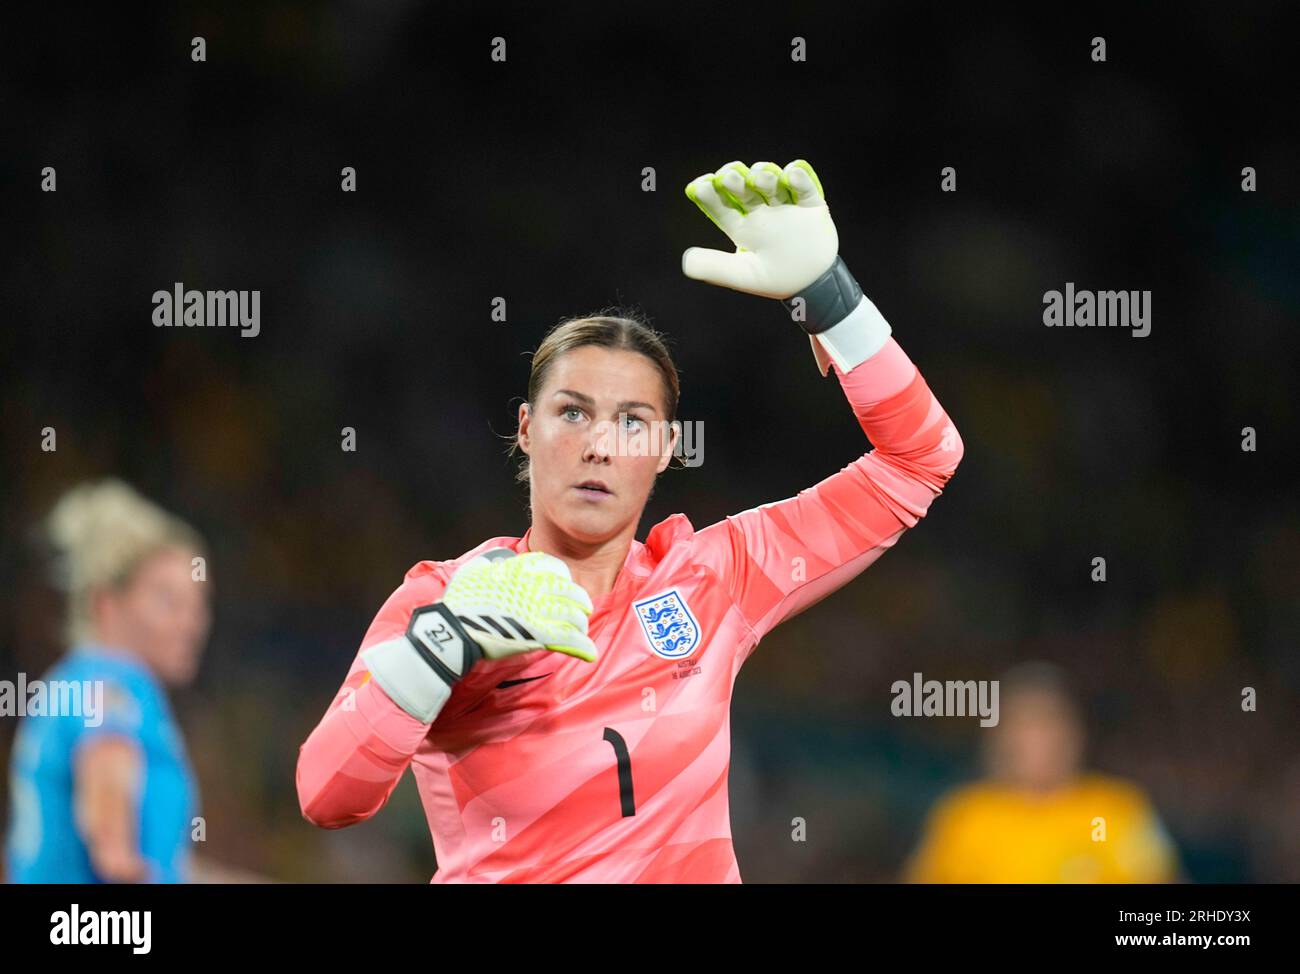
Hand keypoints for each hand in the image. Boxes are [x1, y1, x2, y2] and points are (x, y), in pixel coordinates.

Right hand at [440, 549, 597, 662]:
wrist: (453, 628)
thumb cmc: (460, 599)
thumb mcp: (475, 570)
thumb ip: (493, 563)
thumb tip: (501, 562)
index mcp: (521, 569)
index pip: (555, 567)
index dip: (564, 578)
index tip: (565, 585)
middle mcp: (534, 587)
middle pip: (569, 591)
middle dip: (580, 601)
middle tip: (584, 608)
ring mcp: (538, 610)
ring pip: (572, 615)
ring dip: (580, 624)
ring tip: (582, 630)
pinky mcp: (537, 634)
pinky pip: (568, 639)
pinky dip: (582, 646)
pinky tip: (590, 653)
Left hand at [682, 159, 838, 299]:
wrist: (812, 285)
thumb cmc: (773, 279)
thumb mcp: (743, 276)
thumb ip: (715, 268)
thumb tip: (686, 261)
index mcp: (741, 226)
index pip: (721, 206)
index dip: (709, 195)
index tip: (700, 186)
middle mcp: (760, 211)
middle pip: (743, 189)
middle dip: (735, 180)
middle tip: (728, 176)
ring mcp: (785, 205)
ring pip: (772, 182)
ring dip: (764, 175)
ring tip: (759, 177)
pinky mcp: (810, 204)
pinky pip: (804, 187)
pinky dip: (799, 177)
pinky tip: (791, 173)